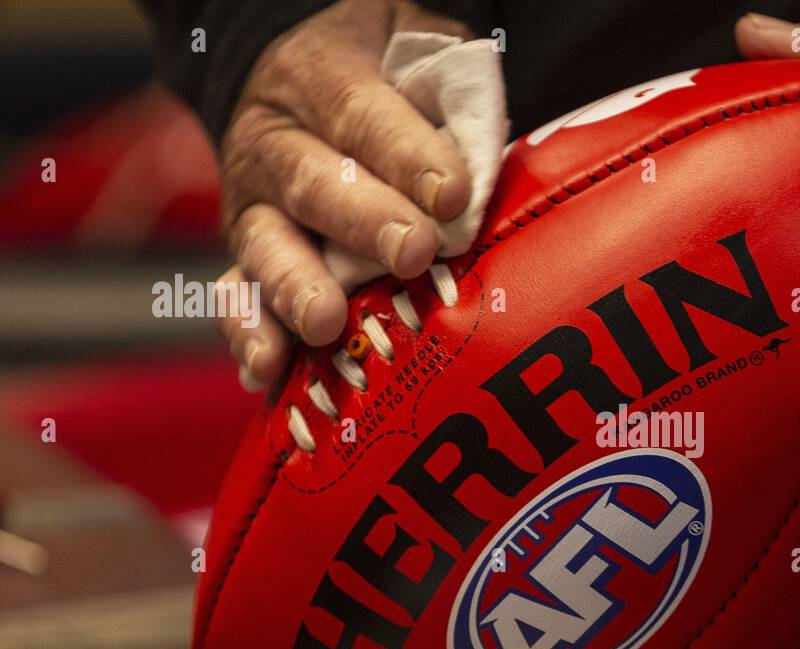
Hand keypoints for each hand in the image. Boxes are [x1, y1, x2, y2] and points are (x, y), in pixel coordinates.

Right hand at [218, 0, 472, 387]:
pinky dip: (249, 334)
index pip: (364, 114)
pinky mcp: (247, 259)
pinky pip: (236, 297)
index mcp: (321, 80)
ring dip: (296, 288)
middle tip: (412, 253)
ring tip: (324, 323)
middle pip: (315, 183)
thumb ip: (446, 91)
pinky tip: (267, 371)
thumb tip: (486, 155)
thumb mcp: (411, 49)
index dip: (408, 155)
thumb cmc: (382, 77)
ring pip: (267, 246)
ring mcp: (255, 206)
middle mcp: (274, 142)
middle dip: (365, 222)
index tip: (454, 195)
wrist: (292, 77)